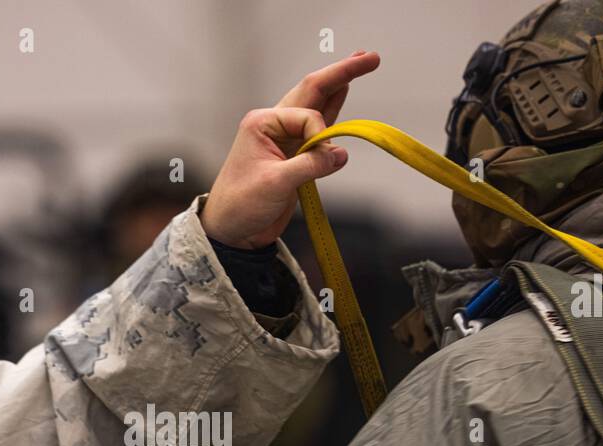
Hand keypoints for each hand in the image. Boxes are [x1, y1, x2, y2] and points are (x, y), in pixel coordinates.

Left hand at [200, 50, 379, 249]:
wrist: (232, 230)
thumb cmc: (241, 205)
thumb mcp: (275, 184)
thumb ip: (308, 166)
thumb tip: (340, 154)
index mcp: (262, 123)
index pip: (306, 116)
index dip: (321, 136)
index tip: (322, 161)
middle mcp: (273, 124)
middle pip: (312, 92)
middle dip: (341, 74)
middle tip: (370, 57)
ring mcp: (284, 139)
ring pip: (316, 105)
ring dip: (338, 86)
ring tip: (361, 62)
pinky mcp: (295, 156)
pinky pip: (317, 127)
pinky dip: (333, 110)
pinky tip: (343, 91)